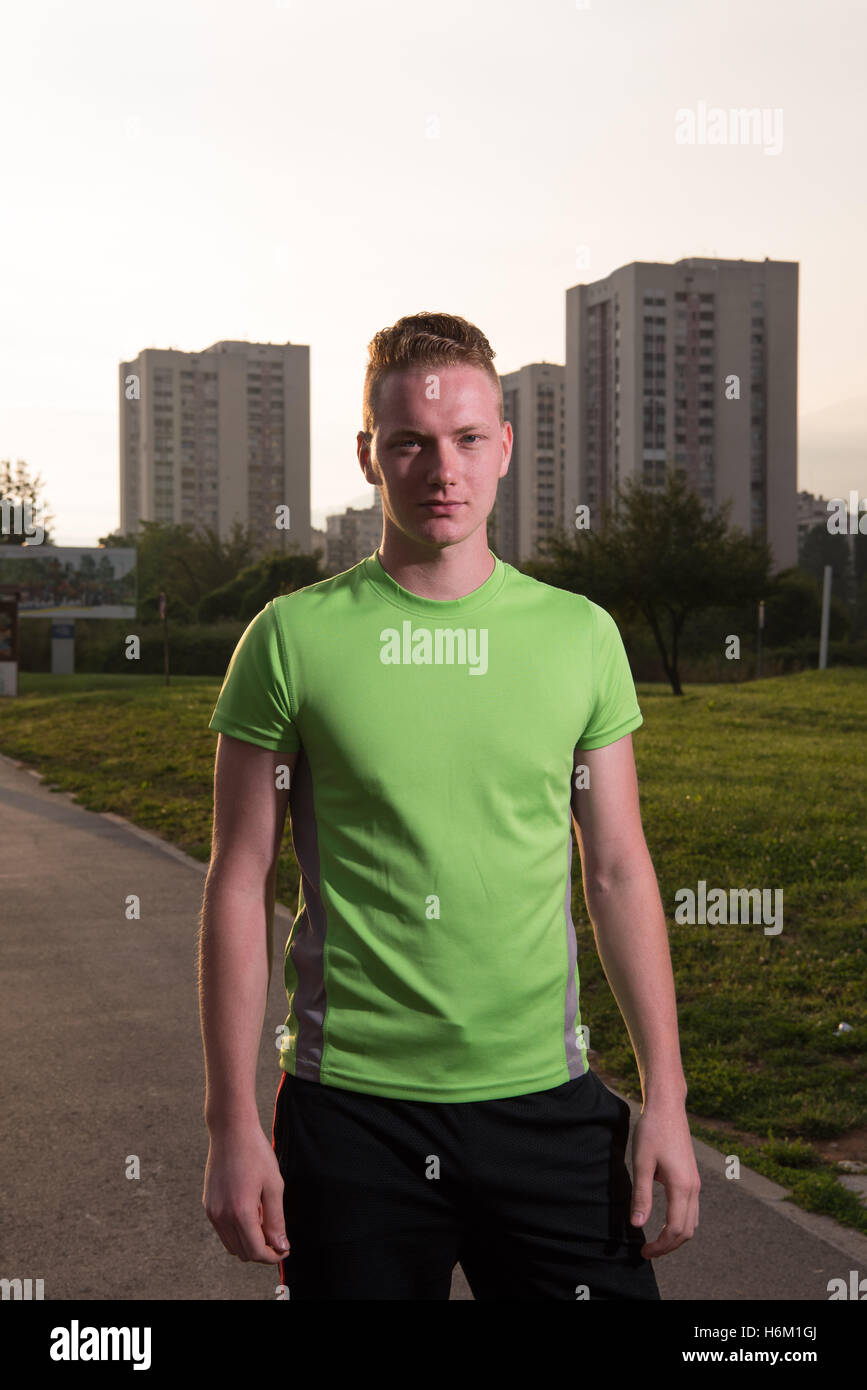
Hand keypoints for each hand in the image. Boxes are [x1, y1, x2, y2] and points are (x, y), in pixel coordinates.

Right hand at [203, 1124, 289, 1263]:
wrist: (231, 1131)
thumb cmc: (256, 1154)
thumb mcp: (274, 1185)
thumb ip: (276, 1220)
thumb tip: (280, 1246)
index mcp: (240, 1212)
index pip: (256, 1251)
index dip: (272, 1256)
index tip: (284, 1249)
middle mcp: (222, 1216)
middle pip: (243, 1252)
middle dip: (261, 1250)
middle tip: (277, 1236)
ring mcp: (212, 1212)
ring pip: (231, 1244)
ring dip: (248, 1241)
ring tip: (263, 1218)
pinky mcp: (208, 1205)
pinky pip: (223, 1230)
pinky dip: (237, 1230)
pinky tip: (250, 1210)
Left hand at [628, 1097, 699, 1257]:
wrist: (667, 1107)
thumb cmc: (652, 1131)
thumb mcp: (641, 1163)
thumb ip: (641, 1196)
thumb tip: (637, 1225)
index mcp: (681, 1187)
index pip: (674, 1229)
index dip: (659, 1246)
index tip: (643, 1251)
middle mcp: (693, 1188)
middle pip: (687, 1231)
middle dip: (668, 1246)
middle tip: (647, 1251)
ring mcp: (695, 1182)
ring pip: (692, 1222)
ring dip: (676, 1236)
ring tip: (655, 1241)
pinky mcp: (692, 1177)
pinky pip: (692, 1210)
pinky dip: (680, 1223)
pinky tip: (664, 1222)